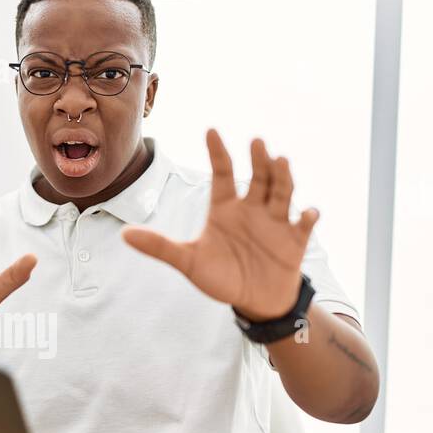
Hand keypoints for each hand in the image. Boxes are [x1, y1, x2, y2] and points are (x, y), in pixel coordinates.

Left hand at [122, 129, 319, 319]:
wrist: (253, 303)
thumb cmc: (221, 277)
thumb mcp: (189, 262)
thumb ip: (159, 247)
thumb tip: (123, 235)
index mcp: (225, 208)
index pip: (222, 173)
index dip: (217, 153)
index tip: (211, 130)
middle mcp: (252, 208)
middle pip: (257, 177)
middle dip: (258, 160)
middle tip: (256, 141)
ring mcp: (276, 222)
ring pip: (281, 193)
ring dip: (283, 178)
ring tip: (281, 161)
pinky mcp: (295, 240)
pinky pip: (304, 225)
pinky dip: (308, 217)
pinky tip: (309, 212)